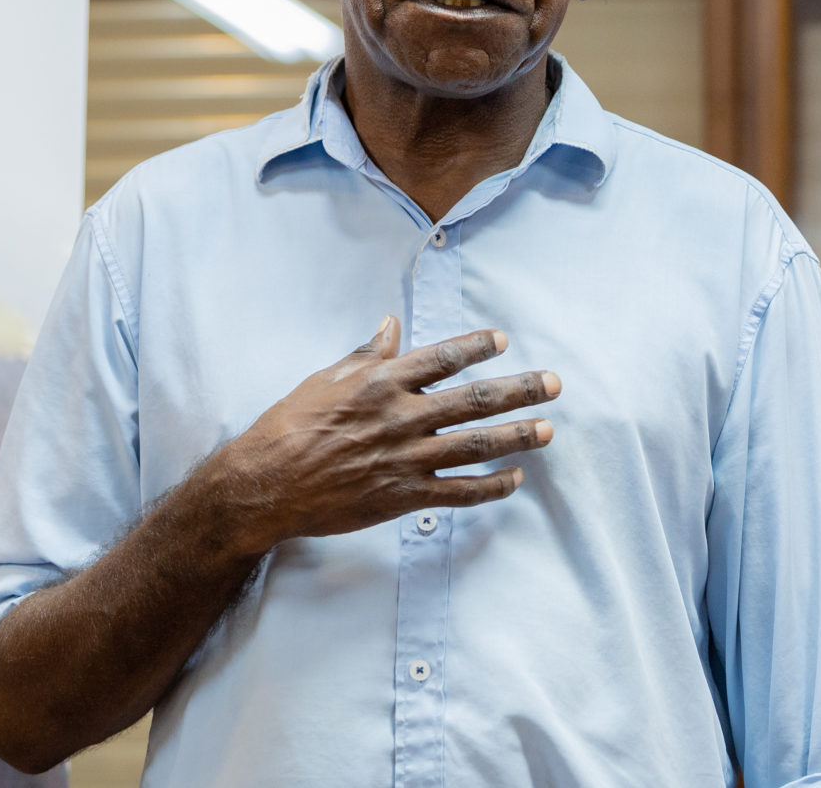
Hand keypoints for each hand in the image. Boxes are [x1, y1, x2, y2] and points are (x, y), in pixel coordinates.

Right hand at [202, 317, 557, 555]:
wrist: (267, 483)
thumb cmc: (289, 426)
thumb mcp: (324, 379)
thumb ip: (366, 355)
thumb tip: (391, 325)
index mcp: (379, 384)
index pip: (440, 358)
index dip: (475, 347)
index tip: (502, 341)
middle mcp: (400, 418)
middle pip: (473, 401)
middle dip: (518, 391)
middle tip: (553, 384)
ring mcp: (406, 459)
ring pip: (476, 446)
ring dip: (516, 436)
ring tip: (547, 429)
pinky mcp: (405, 496)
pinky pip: (460, 493)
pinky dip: (491, 488)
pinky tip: (515, 479)